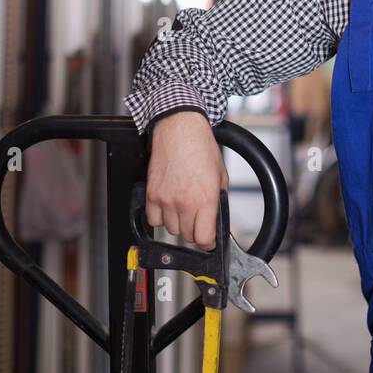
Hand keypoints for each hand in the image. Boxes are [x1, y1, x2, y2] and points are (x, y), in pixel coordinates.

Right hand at [145, 110, 228, 249]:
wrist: (180, 129)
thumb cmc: (201, 148)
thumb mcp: (220, 176)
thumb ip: (218, 201)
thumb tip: (216, 220)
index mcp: (206, 199)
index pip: (204, 239)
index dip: (208, 242)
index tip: (209, 239)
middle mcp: (185, 202)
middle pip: (188, 236)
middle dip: (195, 230)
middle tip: (198, 218)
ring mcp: (166, 199)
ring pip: (171, 229)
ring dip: (178, 223)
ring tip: (183, 206)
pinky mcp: (151, 194)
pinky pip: (153, 220)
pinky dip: (160, 217)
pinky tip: (168, 205)